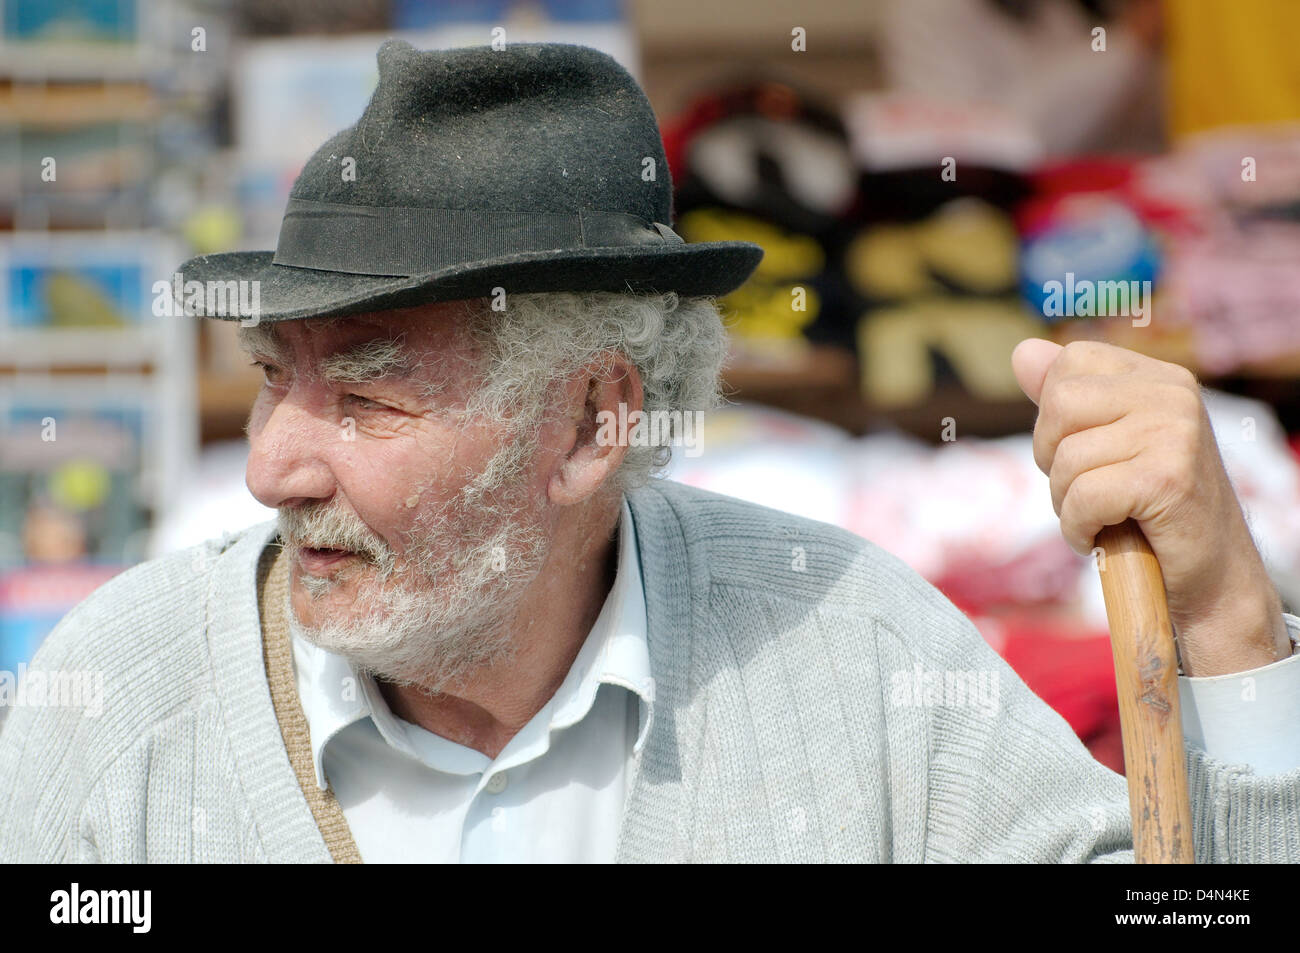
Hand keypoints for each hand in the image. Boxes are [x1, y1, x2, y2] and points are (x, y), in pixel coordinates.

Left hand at [1012, 338, 1290, 676]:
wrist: (1212, 580)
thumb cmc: (1152, 513)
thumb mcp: (1108, 444)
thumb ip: (1064, 396)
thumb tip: (1020, 351)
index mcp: (1159, 377)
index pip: (1070, 361)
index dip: (1054, 418)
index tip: (1083, 454)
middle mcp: (1173, 394)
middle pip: (1058, 406)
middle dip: (1053, 460)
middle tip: (1087, 492)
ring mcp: (1174, 432)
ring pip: (1066, 459)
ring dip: (1067, 504)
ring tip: (1102, 519)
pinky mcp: (1168, 477)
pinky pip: (1082, 497)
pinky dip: (1078, 529)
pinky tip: (1100, 540)